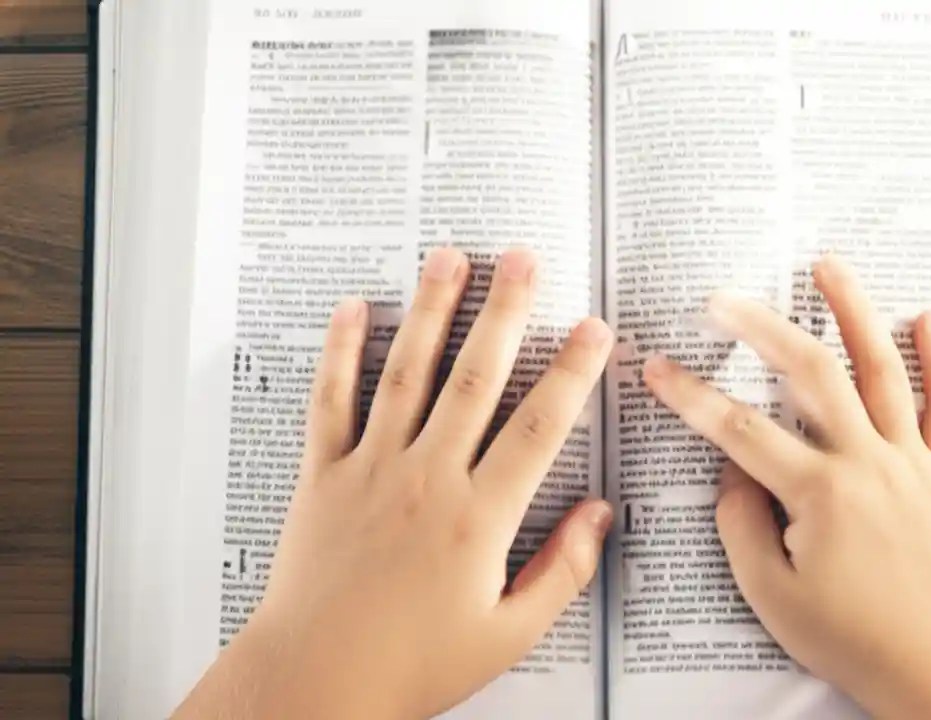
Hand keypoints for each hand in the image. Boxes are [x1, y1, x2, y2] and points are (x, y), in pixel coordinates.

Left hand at [175, 247, 614, 719]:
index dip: (570, 373)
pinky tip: (356, 309)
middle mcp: (427, 480)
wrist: (315, 681)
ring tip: (450, 258)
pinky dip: (342, 351)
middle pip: (476, 378)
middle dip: (505, 312)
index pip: (538, 428)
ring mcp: (371, 470)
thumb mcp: (507, 634)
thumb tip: (597, 516)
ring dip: (432, 310)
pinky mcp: (324, 476)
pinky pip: (332, 401)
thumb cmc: (410, 665)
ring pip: (408, 373)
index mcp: (479, 518)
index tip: (592, 331)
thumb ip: (562, 571)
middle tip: (522, 260)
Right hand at [643, 255, 930, 719]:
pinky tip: (926, 319)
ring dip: (853, 312)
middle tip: (725, 298)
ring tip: (828, 266)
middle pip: (812, 374)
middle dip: (762, 328)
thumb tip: (734, 470)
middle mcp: (868, 463)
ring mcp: (911, 462)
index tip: (657, 368)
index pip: (740, 430)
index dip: (691, 395)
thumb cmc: (852, 637)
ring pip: (883, 371)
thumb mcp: (771, 593)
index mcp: (820, 494)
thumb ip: (741, 524)